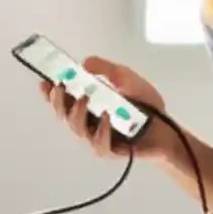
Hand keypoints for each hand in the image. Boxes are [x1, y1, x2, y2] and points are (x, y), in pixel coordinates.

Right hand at [41, 56, 175, 160]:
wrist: (168, 128)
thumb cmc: (147, 106)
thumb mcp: (127, 79)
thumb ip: (107, 70)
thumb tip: (84, 63)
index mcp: (91, 106)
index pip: (65, 100)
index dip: (51, 93)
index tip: (44, 82)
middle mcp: (90, 122)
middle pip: (65, 116)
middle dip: (58, 102)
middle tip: (59, 87)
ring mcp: (99, 138)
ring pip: (78, 130)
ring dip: (76, 113)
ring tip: (83, 98)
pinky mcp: (113, 150)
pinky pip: (100, 144)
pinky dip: (101, 130)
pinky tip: (106, 117)